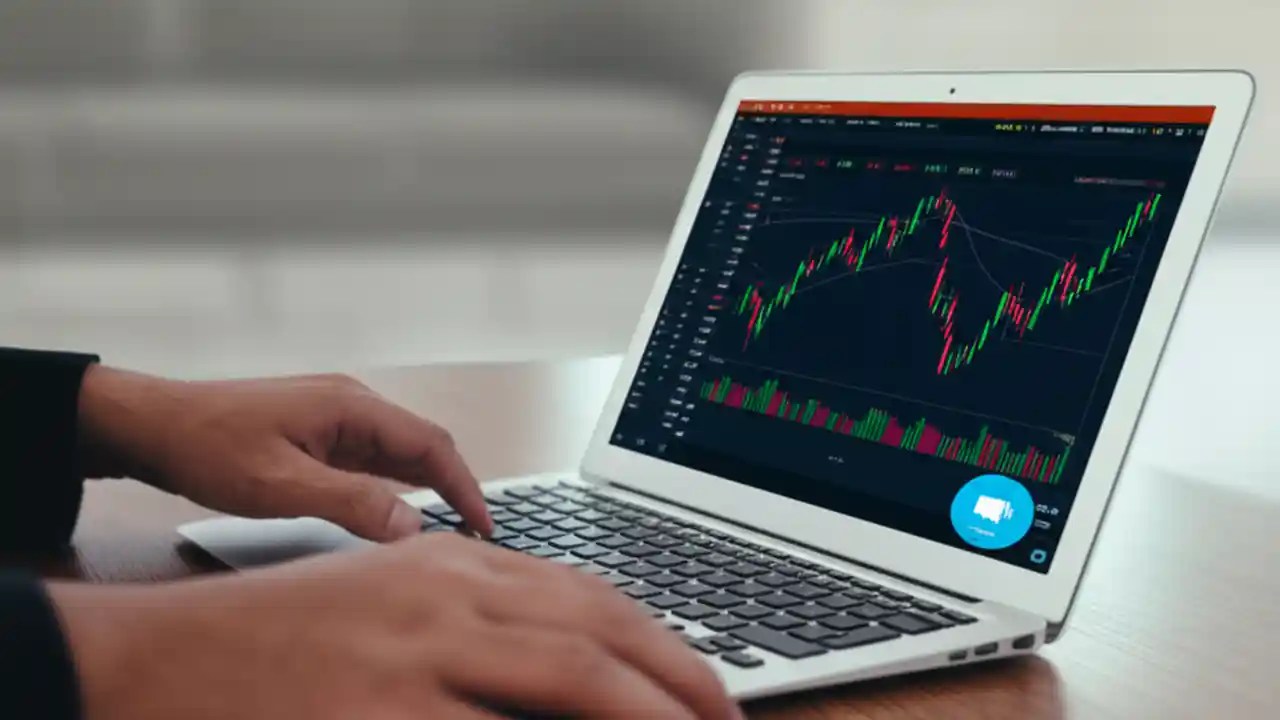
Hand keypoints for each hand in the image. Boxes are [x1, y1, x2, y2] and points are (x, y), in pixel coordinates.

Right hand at [52, 533, 741, 719]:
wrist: (157, 655)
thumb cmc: (277, 635)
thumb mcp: (389, 604)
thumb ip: (478, 623)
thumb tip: (568, 664)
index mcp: (452, 566)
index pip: (588, 594)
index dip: (660, 640)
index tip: (702, 681)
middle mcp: (446, 595)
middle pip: (600, 630)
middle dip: (682, 677)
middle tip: (730, 719)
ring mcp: (415, 653)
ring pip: (571, 675)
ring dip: (649, 712)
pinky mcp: (379, 712)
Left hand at [77, 366, 489, 540]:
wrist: (151, 424)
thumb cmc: (207, 446)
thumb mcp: (280, 485)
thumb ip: (351, 503)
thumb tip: (411, 525)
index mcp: (351, 406)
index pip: (430, 444)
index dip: (464, 485)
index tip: (482, 524)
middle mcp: (351, 403)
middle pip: (422, 443)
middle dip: (453, 485)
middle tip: (472, 530)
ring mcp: (334, 415)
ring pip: (398, 451)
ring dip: (425, 485)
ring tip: (444, 524)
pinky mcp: (317, 430)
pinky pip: (371, 457)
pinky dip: (394, 483)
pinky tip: (396, 507)